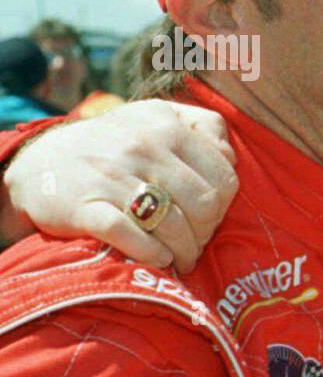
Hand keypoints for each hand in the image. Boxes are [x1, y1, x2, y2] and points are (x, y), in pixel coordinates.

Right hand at [1, 100, 238, 272]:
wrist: (38, 164)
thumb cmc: (113, 145)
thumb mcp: (156, 118)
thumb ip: (202, 127)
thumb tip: (231, 157)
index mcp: (167, 126)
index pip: (224, 177)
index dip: (224, 206)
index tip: (210, 218)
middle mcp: (142, 147)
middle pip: (204, 205)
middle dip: (206, 233)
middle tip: (196, 243)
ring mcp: (112, 177)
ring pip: (173, 225)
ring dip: (184, 251)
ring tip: (181, 258)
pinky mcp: (86, 207)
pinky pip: (131, 236)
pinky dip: (152, 254)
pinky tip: (159, 258)